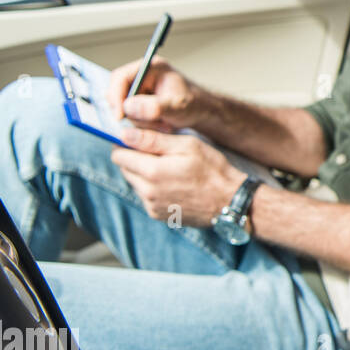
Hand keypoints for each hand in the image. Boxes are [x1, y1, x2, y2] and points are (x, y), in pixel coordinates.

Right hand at [107, 55, 203, 130]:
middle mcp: (142, 76)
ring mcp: (140, 90)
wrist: (202, 111)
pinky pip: (130, 116)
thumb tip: (129, 107)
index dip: (116, 96)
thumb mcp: (177, 105)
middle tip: (151, 123)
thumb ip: (155, 106)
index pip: (120, 77)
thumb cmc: (194, 103)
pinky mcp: (139, 103)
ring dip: (140, 121)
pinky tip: (159, 125)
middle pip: (118, 94)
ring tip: (162, 124)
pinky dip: (142, 124)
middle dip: (132, 113)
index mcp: (151, 67)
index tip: (120, 116)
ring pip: (124, 108)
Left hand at [110, 126, 243, 226]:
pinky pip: (146, 197)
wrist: (230, 201)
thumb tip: (124, 134)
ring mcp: (152, 205)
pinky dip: (154, 189)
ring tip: (171, 170)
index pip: (118, 155)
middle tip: (161, 154)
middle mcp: (147, 192)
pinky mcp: (158, 215)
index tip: (140, 141)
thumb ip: (153, 139)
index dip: (127, 145)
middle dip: (136, 159)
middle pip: (125, 169)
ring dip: (145, 175)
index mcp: (152, 171)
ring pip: (135, 183)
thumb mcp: (187, 145)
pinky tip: (174, 184)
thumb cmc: (212, 169)